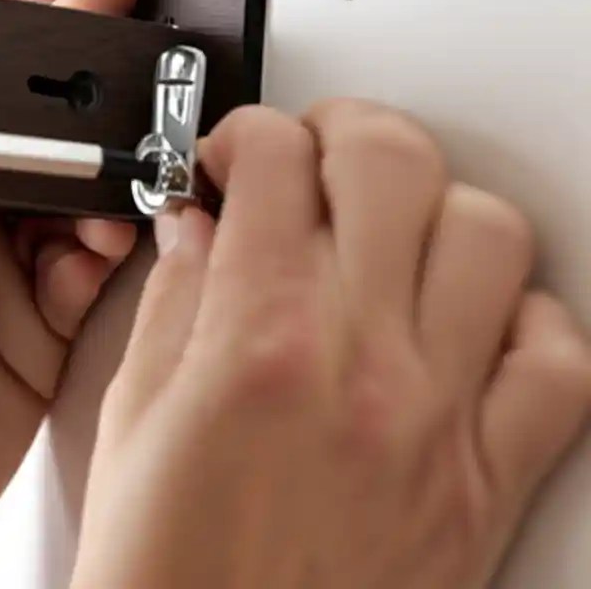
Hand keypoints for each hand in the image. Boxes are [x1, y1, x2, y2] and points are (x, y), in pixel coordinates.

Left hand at [0, 0, 142, 587]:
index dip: (34, 72)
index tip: (79, 22)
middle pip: (49, 165)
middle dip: (96, 128)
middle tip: (133, 109)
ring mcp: (4, 302)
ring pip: (87, 224)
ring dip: (116, 201)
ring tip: (124, 198)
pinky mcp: (39, 358)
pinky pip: (101, 298)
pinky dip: (124, 271)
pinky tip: (124, 255)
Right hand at [72, 101, 590, 587]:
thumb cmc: (165, 569)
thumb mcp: (131, 419)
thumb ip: (172, 304)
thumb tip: (198, 231)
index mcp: (256, 343)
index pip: (274, 163)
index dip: (244, 137)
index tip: (232, 159)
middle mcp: (361, 367)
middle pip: (392, 163)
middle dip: (342, 135)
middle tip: (310, 164)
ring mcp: (437, 420)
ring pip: (488, 235)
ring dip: (431, 209)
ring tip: (386, 234)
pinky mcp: (488, 481)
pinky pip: (558, 360)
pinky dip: (523, 318)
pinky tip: (464, 323)